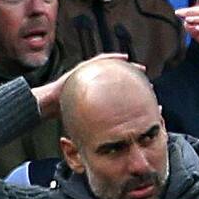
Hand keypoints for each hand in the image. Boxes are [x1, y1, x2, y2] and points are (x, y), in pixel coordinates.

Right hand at [31, 52, 146, 119]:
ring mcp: (91, 74)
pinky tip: (124, 58)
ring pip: (113, 68)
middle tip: (147, 81)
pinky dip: (112, 58)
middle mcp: (97, 84)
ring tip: (140, 68)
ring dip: (128, 67)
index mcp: (99, 97)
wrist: (50, 103)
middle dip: (133, 80)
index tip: (146, 98)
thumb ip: (97, 126)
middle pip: (119, 80)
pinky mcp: (84, 67)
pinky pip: (101, 60)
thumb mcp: (87, 121)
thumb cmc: (66, 113)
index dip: (132, 96)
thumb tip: (107, 141)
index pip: (118, 95)